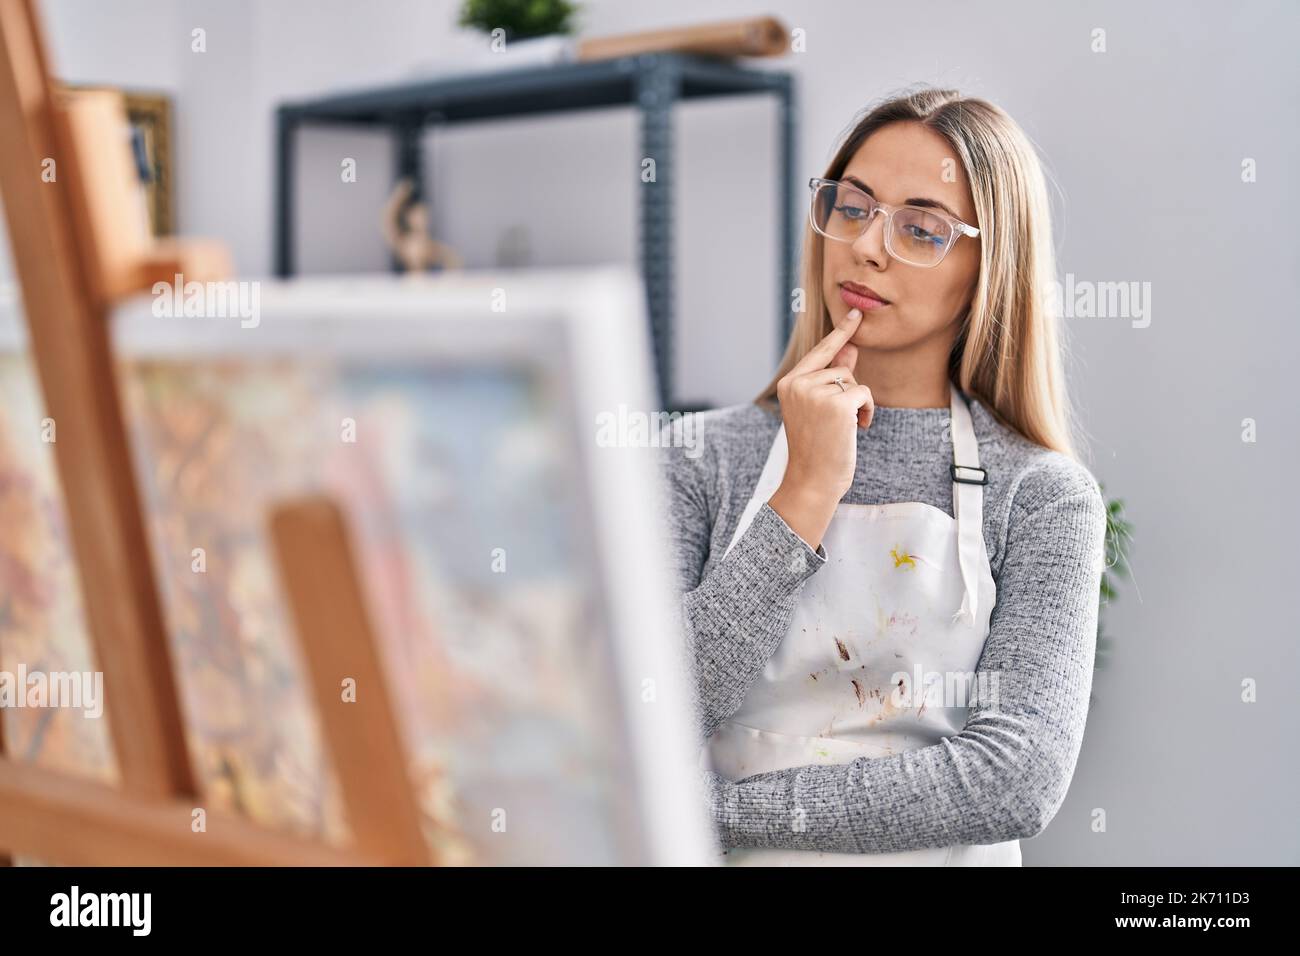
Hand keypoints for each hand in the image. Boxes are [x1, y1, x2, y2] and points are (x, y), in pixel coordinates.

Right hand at [767, 309, 873, 550]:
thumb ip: (833, 377)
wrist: (812, 480)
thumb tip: (851, 348)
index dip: (840, 333)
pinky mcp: (835, 403)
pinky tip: (858, 428)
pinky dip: (868, 410)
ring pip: (852, 380)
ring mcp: (815, 392)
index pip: (819, 351)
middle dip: (849, 391)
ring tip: (848, 427)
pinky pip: (864, 393)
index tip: (856, 313)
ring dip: (859, 402)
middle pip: (840, 369)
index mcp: (789, 383)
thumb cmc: (817, 448)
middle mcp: (797, 383)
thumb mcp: (821, 409)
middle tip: (841, 421)